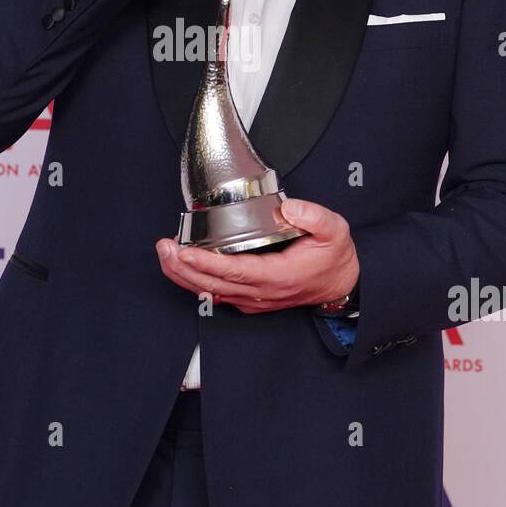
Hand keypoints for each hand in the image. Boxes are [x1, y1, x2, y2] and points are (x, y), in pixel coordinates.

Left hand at [155, 198, 358, 314]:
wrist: (340, 284)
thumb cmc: (334, 258)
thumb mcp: (334, 231)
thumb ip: (314, 216)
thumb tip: (289, 206)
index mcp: (279, 276)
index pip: (236, 272)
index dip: (208, 263)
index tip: (186, 251)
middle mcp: (262, 292)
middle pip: (214, 285)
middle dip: (184, 267)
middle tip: (165, 247)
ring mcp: (253, 299)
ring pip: (211, 292)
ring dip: (184, 275)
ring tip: (165, 254)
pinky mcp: (249, 299)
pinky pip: (216, 294)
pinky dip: (195, 282)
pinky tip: (181, 268)